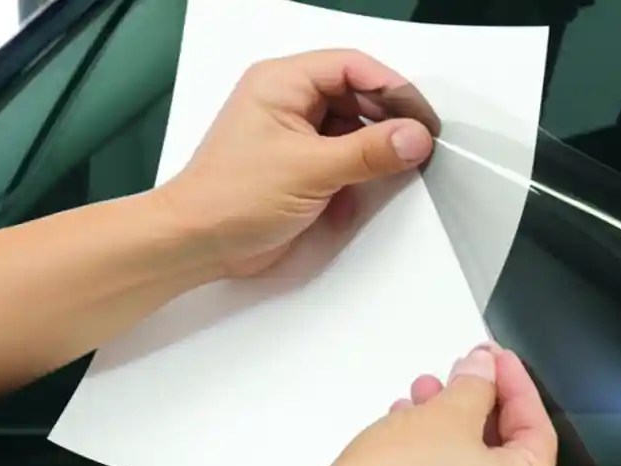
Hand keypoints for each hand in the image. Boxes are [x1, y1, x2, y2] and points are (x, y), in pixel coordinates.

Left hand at [158, 49, 440, 277]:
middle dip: (387, 122)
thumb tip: (416, 137)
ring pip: (354, 129)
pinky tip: (351, 199)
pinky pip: (345, 158)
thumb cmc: (232, 197)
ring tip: (388, 173)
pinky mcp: (301, 166)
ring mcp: (295, 134)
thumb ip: (369, 152)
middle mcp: (290, 101)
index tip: (422, 119)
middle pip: (357, 95)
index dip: (392, 88)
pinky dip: (356, 177)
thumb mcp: (311, 170)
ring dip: (372, 153)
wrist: (198, 244)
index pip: (352, 67)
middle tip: (417, 147)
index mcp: (282, 83)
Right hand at [294, 343, 557, 465]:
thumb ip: (477, 385)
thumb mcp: (446, 414)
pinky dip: (435, 462)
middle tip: (456, 370)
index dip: (516, 386)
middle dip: (476, 404)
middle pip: (504, 455)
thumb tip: (486, 366)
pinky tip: (403, 429)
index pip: (536, 433)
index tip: (493, 354)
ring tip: (419, 395)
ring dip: (448, 428)